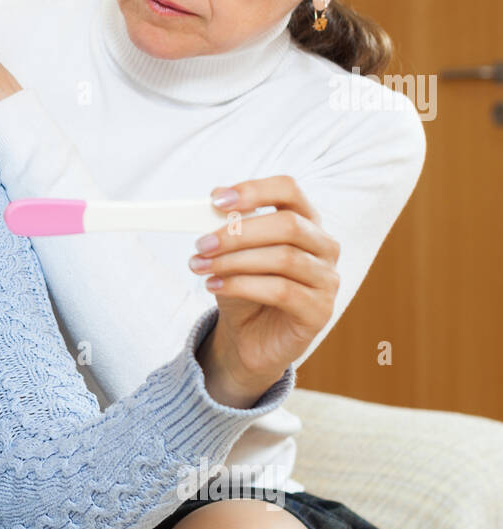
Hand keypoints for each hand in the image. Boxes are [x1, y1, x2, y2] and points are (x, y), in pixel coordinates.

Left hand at [190, 176, 339, 405]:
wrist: (250, 338)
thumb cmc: (245, 289)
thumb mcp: (231, 255)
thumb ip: (227, 228)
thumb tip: (216, 198)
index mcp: (305, 221)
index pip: (289, 190)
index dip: (254, 190)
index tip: (216, 200)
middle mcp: (324, 246)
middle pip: (288, 225)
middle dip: (239, 233)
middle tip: (201, 244)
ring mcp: (327, 279)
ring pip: (284, 258)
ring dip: (234, 261)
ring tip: (201, 267)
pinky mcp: (320, 311)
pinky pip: (282, 291)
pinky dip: (242, 285)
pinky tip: (214, 286)